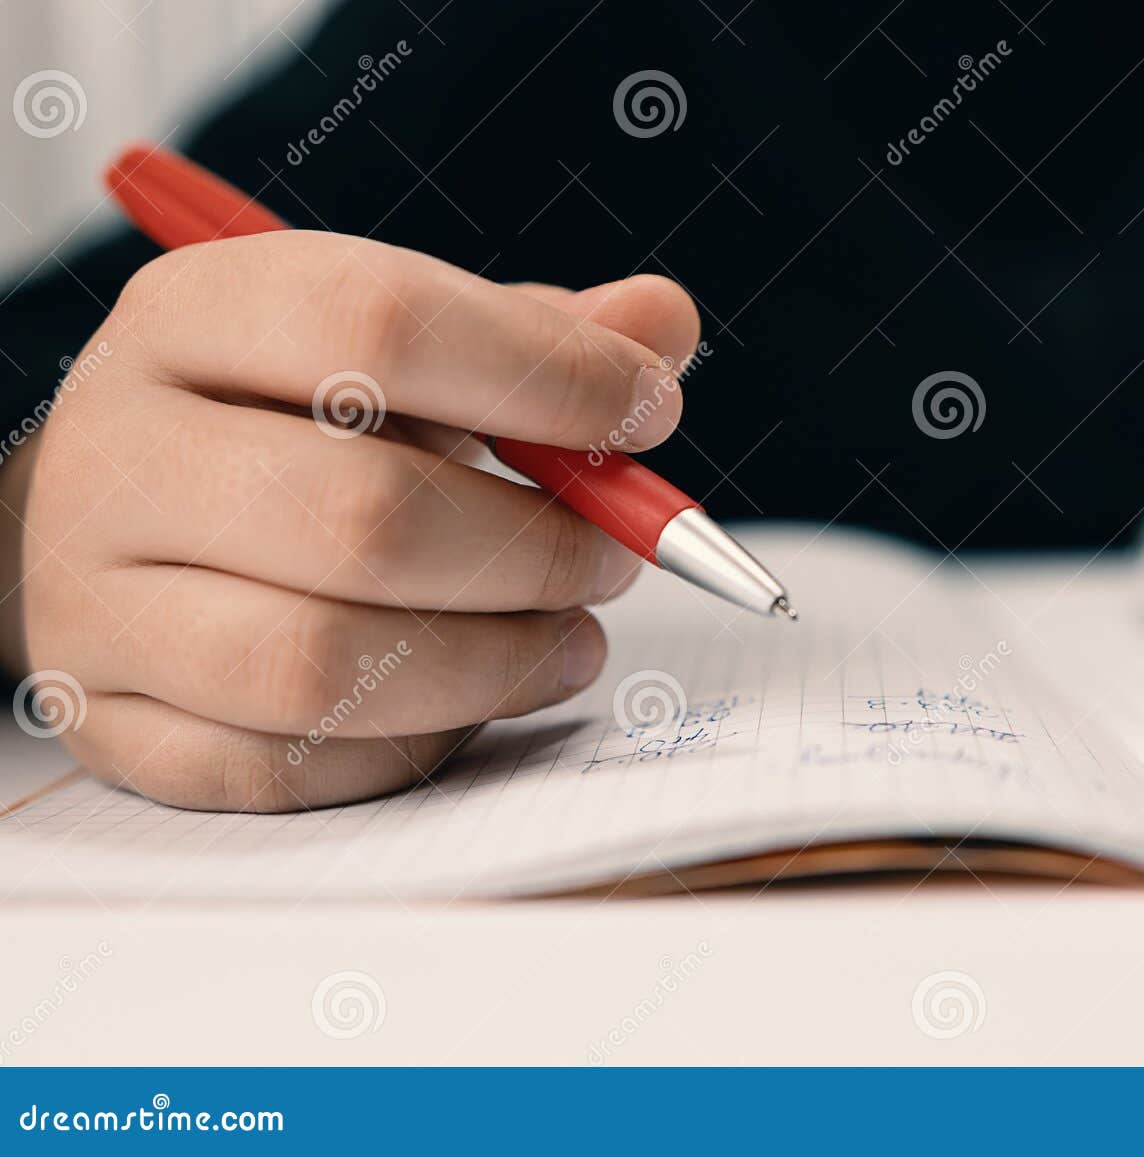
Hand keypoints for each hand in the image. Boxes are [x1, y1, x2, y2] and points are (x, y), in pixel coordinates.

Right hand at [10, 232, 697, 809]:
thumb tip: (660, 327)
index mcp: (192, 318)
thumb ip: (527, 333)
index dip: (545, 374)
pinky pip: (284, 770)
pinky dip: (413, 744)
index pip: (380, 323)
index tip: (647, 412)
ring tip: (572, 638)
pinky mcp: (113, 728)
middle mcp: (120, 456)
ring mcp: (97, 605)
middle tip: (615, 556)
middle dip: (536, 549)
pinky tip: (473, 701)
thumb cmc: (283, 421)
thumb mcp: (387, 342)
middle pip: (363, 516)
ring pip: (321, 665)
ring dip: (493, 663)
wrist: (102, 518)